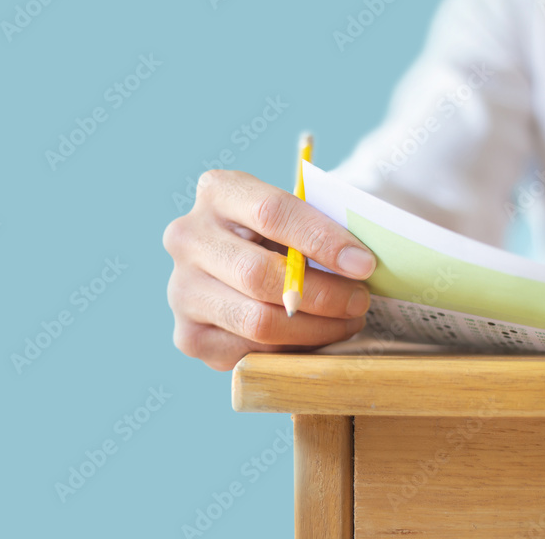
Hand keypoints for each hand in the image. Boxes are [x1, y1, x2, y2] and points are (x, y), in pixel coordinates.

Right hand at [163, 170, 376, 370]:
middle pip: (258, 274)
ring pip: (256, 321)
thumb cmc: (280, 236)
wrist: (238, 264)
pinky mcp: (187, 335)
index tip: (363, 263)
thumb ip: (321, 228)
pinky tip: (311, 337)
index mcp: (217, 191)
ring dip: (312, 328)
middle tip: (359, 301)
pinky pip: (247, 353)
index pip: (271, 212)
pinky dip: (289, 350)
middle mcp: (187, 237)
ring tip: (344, 322)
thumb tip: (361, 264)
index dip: (322, 240)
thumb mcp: (294, 216)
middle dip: (322, 293)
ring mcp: (181, 289)